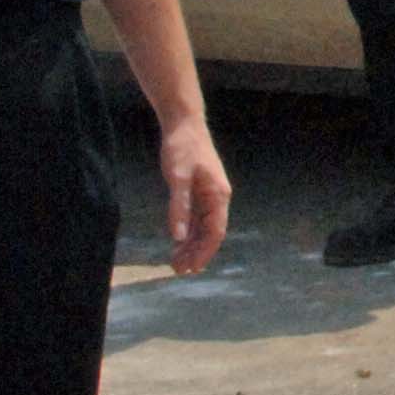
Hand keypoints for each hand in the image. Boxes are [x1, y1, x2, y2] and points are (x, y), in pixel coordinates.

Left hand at [159, 115, 230, 275]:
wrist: (184, 124)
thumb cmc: (183, 148)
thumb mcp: (178, 178)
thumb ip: (178, 207)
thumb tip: (177, 236)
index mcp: (218, 196)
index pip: (215, 232)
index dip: (204, 252)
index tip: (192, 269)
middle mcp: (217, 198)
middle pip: (209, 233)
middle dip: (196, 253)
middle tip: (178, 270)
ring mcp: (208, 195)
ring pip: (202, 228)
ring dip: (190, 245)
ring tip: (176, 262)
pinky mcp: (198, 191)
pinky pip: (195, 218)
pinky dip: (186, 232)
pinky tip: (176, 243)